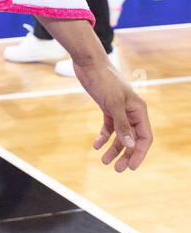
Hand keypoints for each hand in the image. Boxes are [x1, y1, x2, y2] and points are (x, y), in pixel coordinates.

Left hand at [74, 58, 151, 172]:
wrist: (89, 63)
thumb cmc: (104, 80)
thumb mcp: (113, 103)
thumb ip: (122, 125)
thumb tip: (129, 145)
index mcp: (139, 110)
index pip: (145, 137)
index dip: (139, 153)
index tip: (131, 167)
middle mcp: (132, 112)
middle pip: (132, 139)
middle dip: (125, 154)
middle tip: (117, 169)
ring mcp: (119, 110)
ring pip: (120, 135)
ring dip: (113, 148)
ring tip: (104, 161)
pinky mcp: (107, 108)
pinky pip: (109, 127)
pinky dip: (103, 136)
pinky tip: (96, 145)